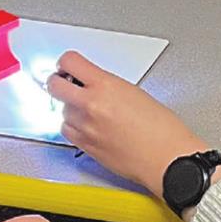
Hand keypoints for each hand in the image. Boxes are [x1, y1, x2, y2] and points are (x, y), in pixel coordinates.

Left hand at [46, 51, 208, 196]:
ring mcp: (85, 128)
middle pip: (53, 85)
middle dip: (59, 82)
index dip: (66, 63)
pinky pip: (66, 131)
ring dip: (70, 107)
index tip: (69, 67)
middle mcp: (91, 105)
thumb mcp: (136, 93)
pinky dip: (73, 126)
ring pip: (61, 110)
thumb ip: (108, 85)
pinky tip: (88, 125)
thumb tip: (93, 84)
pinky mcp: (85, 147)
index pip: (68, 62)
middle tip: (67, 84)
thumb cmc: (162, 129)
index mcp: (106, 85)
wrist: (167, 159)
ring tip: (89, 110)